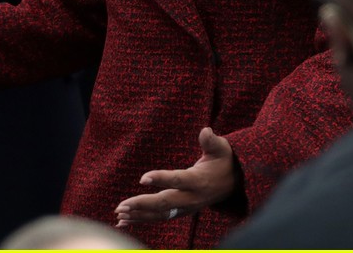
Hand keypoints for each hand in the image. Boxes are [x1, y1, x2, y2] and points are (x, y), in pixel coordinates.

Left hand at [114, 127, 237, 226]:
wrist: (234, 184)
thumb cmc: (224, 161)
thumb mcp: (222, 148)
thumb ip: (211, 141)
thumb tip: (206, 130)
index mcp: (199, 181)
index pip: (177, 180)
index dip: (160, 179)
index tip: (142, 178)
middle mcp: (191, 198)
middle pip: (164, 203)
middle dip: (142, 205)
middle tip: (122, 205)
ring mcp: (186, 208)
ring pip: (160, 214)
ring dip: (139, 215)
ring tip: (119, 214)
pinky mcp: (180, 212)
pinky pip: (159, 217)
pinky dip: (141, 219)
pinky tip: (124, 222)